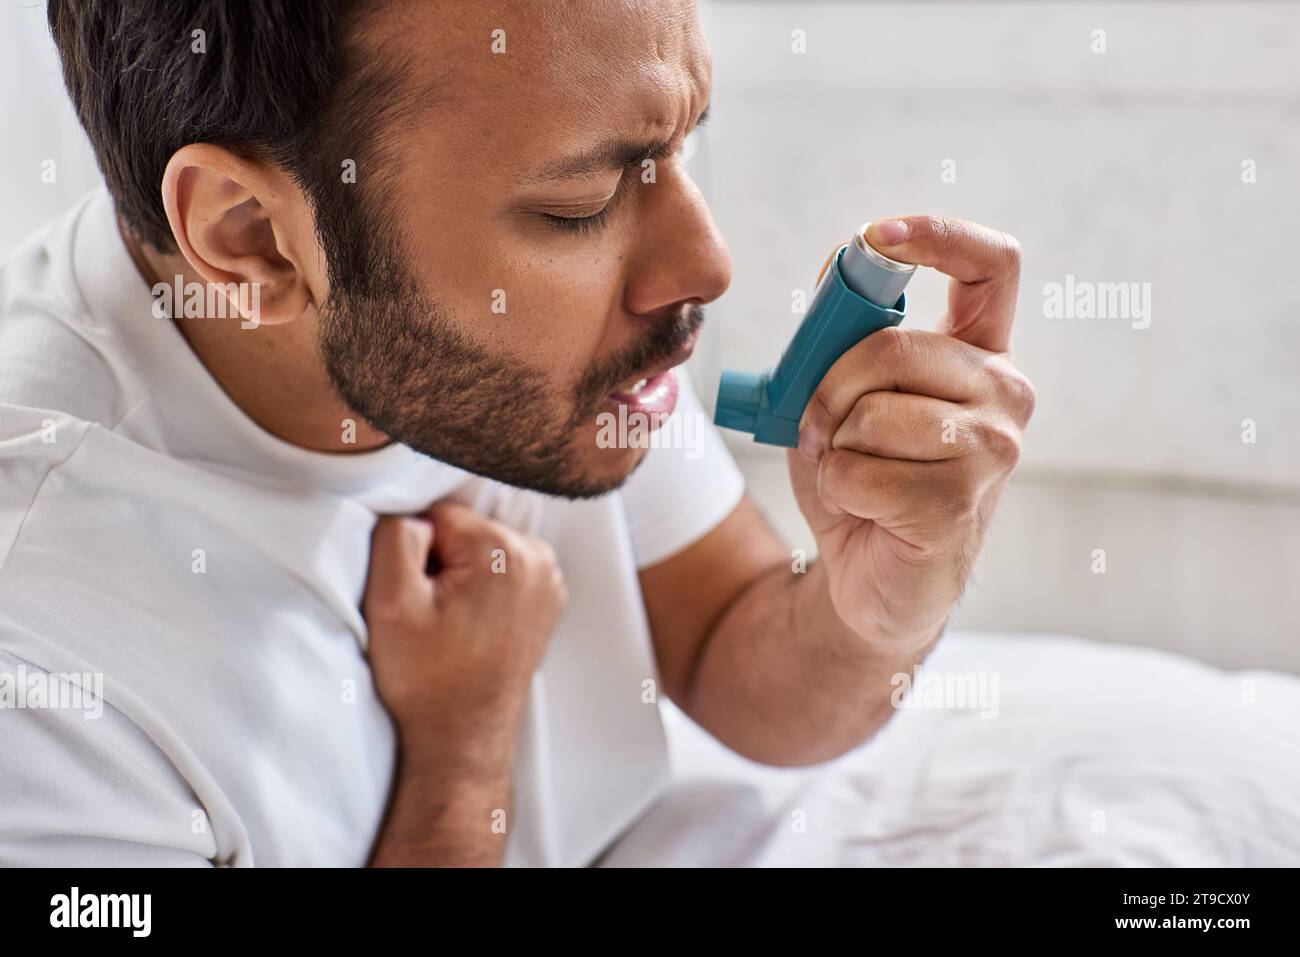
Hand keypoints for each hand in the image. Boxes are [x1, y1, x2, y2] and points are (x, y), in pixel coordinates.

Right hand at [362, 501, 566, 762]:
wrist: (462, 736)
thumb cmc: (426, 677)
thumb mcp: (390, 603)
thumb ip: (396, 536)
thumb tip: (416, 516)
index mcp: (505, 550)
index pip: (439, 515)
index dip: (417, 554)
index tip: (421, 598)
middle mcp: (539, 557)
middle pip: (466, 530)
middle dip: (442, 562)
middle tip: (435, 615)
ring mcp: (550, 579)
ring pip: (483, 549)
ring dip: (463, 576)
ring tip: (455, 624)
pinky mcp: (549, 598)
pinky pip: (503, 569)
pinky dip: (484, 588)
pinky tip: (474, 626)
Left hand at [789, 215, 1034, 645]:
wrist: (871, 578)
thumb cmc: (863, 479)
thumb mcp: (841, 396)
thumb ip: (843, 335)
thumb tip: (842, 262)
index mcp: (979, 353)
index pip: (992, 266)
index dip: (939, 237)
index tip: (879, 234)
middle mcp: (1003, 393)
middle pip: (893, 348)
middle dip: (829, 386)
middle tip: (822, 423)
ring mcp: (992, 450)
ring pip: (872, 413)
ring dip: (834, 445)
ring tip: (856, 472)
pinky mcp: (959, 504)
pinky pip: (860, 470)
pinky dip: (837, 489)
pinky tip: (866, 510)